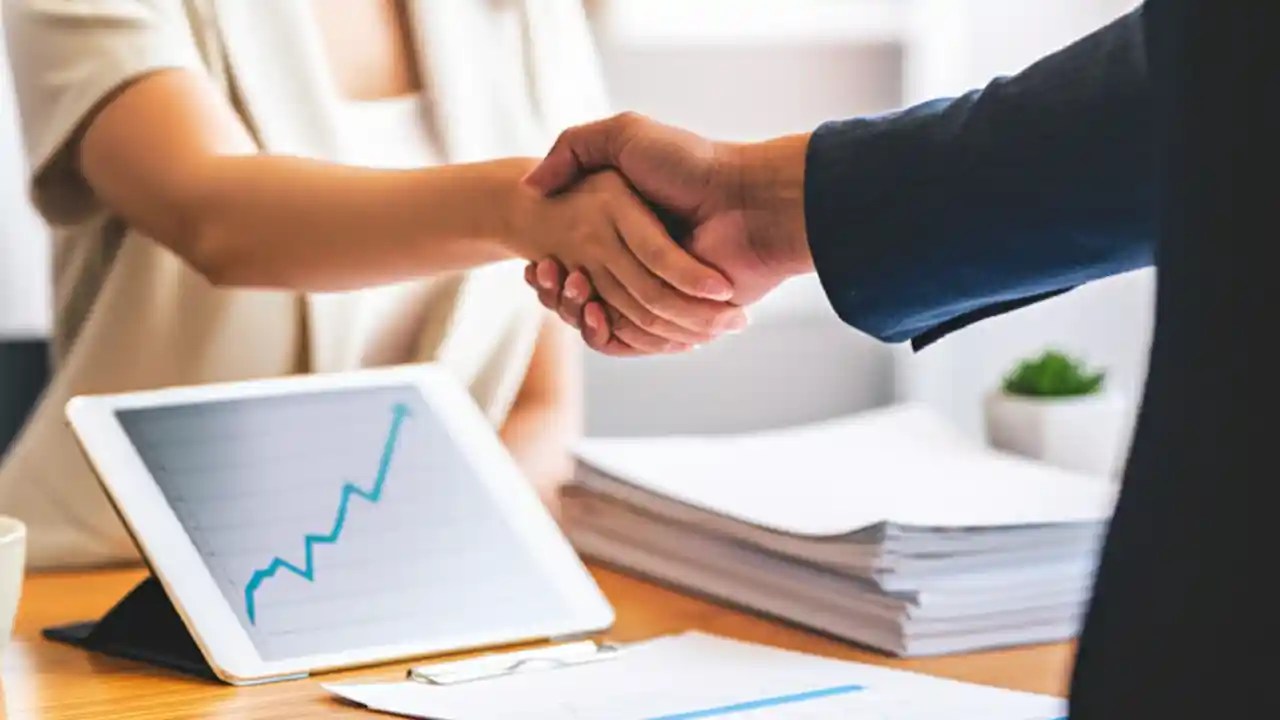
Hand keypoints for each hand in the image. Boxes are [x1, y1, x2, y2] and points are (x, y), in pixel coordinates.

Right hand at [522, 113, 811, 354]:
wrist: (747, 200)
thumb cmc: (691, 164)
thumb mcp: (625, 136)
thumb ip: (575, 146)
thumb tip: (531, 186)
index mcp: (629, 228)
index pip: (575, 259)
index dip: (549, 268)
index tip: (535, 261)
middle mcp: (643, 263)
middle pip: (583, 294)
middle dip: (557, 290)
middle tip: (542, 274)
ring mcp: (661, 293)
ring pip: (603, 319)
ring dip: (575, 310)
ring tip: (568, 288)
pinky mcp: (678, 320)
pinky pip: (632, 340)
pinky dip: (606, 333)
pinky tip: (590, 311)